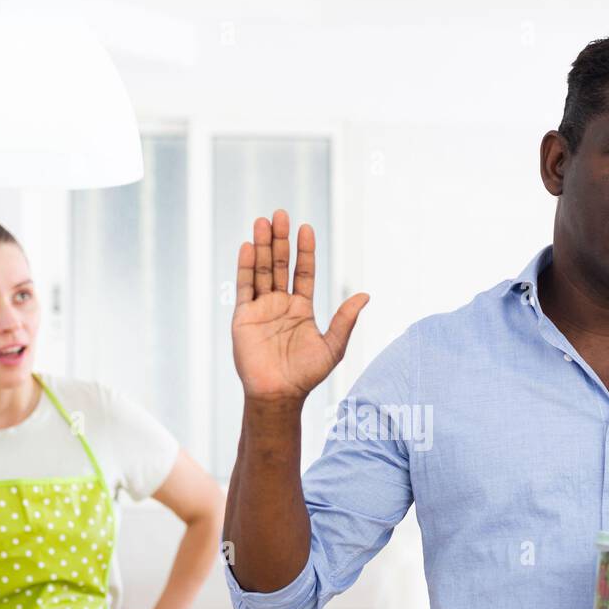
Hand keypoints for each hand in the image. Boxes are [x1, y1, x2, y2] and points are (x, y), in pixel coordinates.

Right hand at [232, 209, 369, 401]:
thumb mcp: (333, 346)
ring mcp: (260, 309)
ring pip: (261, 271)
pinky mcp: (243, 317)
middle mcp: (280, 305)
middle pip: (279, 265)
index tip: (305, 228)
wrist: (279, 393)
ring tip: (263, 221)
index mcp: (301, 309)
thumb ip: (345, 320)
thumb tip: (365, 295)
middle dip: (280, 240)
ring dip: (261, 246)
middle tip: (281, 214)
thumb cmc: (306, 375)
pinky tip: (247, 247)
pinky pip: (244, 287)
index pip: (303, 272)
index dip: (305, 251)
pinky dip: (245, 267)